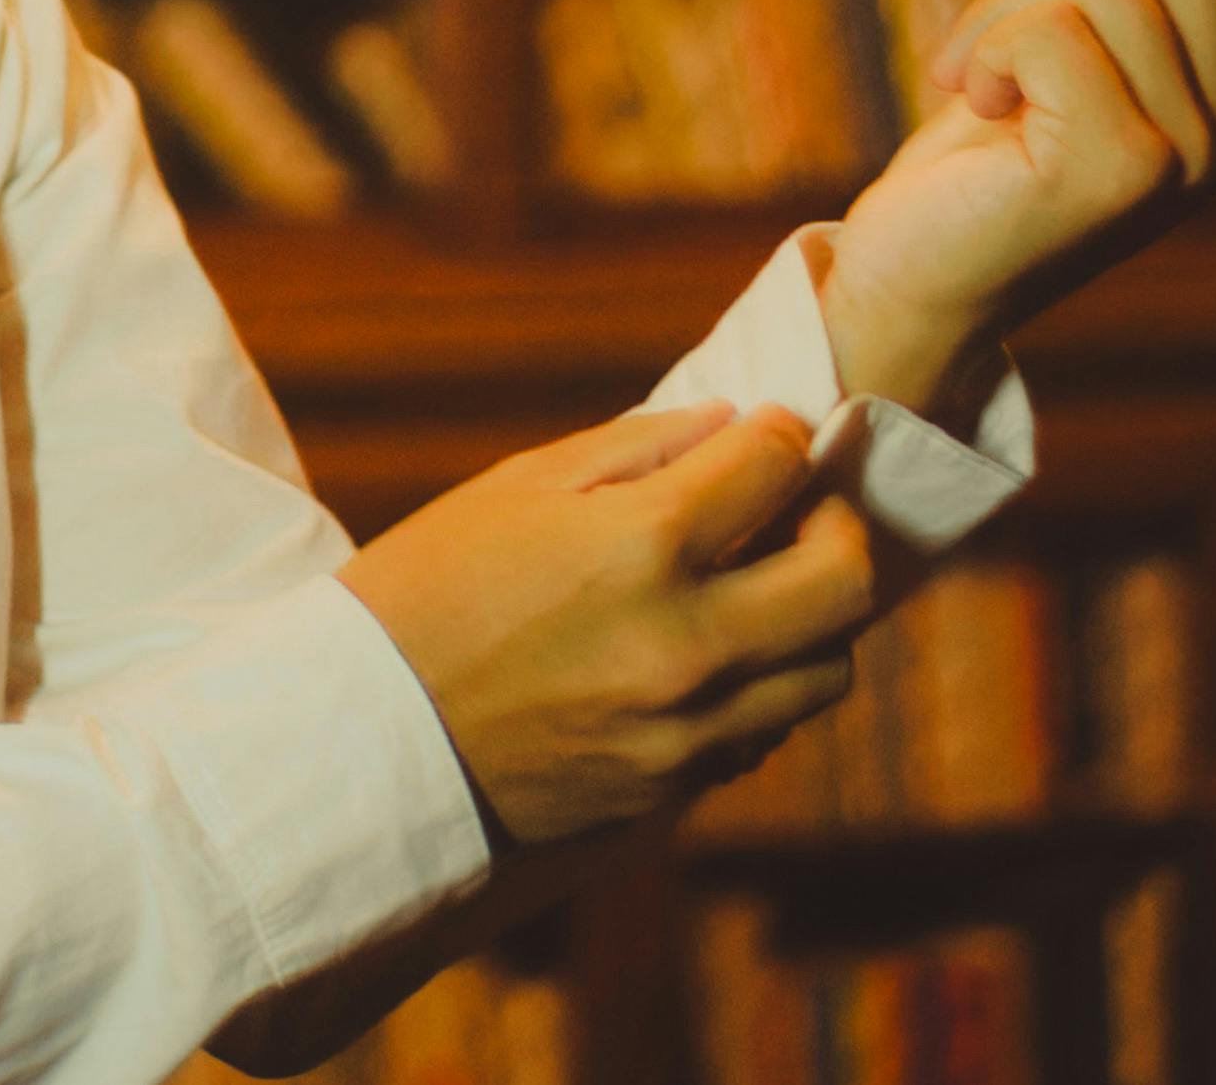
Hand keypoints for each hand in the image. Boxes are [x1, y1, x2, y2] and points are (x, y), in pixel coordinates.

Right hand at [339, 398, 872, 851]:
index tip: (766, 433)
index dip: (781, 433)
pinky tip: (712, 651)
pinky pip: (771, 729)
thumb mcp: (522, 484)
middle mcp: (689, 642)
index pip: (779, 464)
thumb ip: (641, 447)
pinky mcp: (677, 788)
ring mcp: (690, 728)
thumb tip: (732, 427)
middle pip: (847, 578)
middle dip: (837, 523)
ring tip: (760, 582)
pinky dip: (765, 683)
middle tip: (798, 506)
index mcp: (645, 545)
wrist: (368, 739)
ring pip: (830, 668)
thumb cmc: (432, 585)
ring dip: (813, 614)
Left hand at [822, 0, 1215, 418]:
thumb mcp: (1055, 48)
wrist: (912, 272)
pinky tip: (975, 105)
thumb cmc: (979, 162)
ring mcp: (1187, 161)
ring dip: (997, 8)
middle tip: (988, 30)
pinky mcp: (1122, 172)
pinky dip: (985, 46)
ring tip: (971, 77)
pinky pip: (1052, 30)